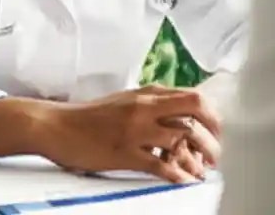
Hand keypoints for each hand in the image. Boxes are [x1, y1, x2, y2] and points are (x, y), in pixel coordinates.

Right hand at [39, 85, 221, 182]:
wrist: (58, 126)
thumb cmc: (90, 117)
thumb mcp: (124, 101)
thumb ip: (151, 104)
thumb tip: (178, 114)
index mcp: (147, 94)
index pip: (193, 97)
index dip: (212, 116)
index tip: (216, 132)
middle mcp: (145, 107)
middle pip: (195, 110)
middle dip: (213, 134)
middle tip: (215, 153)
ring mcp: (136, 129)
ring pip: (182, 139)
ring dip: (199, 158)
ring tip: (202, 171)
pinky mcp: (125, 153)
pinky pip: (161, 164)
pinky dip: (178, 175)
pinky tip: (184, 181)